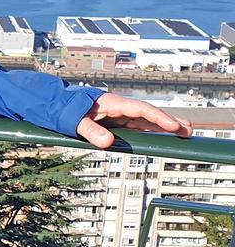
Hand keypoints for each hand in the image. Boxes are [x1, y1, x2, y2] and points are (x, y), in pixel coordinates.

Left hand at [75, 93, 191, 149]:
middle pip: (150, 114)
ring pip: (147, 120)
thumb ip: (91, 131)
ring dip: (164, 126)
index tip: (173, 126)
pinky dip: (152, 129)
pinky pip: (138, 125)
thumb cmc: (66, 111)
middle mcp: (120, 108)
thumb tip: (108, 142)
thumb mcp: (75, 122)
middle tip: (189, 131)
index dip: (158, 118)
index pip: (142, 110)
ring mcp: (120, 115)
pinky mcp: (116, 121)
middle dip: (170, 122)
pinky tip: (163, 135)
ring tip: (184, 133)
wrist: (57, 104)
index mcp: (114, 104)